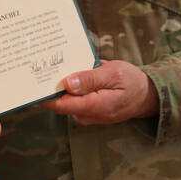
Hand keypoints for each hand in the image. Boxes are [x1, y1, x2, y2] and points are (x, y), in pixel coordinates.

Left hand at [40, 60, 157, 125]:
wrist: (147, 95)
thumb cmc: (132, 82)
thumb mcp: (114, 73)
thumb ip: (91, 79)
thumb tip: (67, 83)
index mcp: (96, 106)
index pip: (62, 105)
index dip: (45, 95)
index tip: (33, 81)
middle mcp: (89, 115)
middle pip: (60, 103)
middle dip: (49, 87)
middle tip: (38, 65)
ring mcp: (88, 115)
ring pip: (66, 101)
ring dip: (58, 85)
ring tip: (49, 64)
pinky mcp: (88, 111)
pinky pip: (73, 100)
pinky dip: (68, 87)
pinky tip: (65, 71)